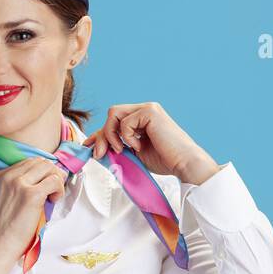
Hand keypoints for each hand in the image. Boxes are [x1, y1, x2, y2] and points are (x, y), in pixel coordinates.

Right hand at [0, 157, 65, 273]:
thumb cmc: (4, 228)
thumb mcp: (5, 198)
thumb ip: (18, 186)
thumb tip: (44, 179)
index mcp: (0, 176)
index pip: (28, 162)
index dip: (42, 172)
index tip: (46, 183)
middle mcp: (8, 176)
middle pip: (40, 162)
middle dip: (52, 173)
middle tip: (54, 188)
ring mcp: (19, 184)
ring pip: (48, 168)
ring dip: (56, 180)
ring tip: (52, 196)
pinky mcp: (31, 195)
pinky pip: (54, 181)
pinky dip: (58, 189)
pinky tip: (53, 200)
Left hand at [83, 102, 219, 185]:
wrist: (183, 164)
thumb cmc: (164, 161)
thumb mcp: (134, 154)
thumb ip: (118, 147)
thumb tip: (96, 148)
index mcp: (142, 119)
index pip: (115, 121)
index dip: (100, 133)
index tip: (88, 146)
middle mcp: (145, 110)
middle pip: (111, 115)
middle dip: (102, 135)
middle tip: (100, 154)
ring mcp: (148, 109)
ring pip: (114, 114)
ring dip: (111, 135)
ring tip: (120, 150)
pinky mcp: (150, 112)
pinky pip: (125, 122)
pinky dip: (126, 136)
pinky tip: (138, 146)